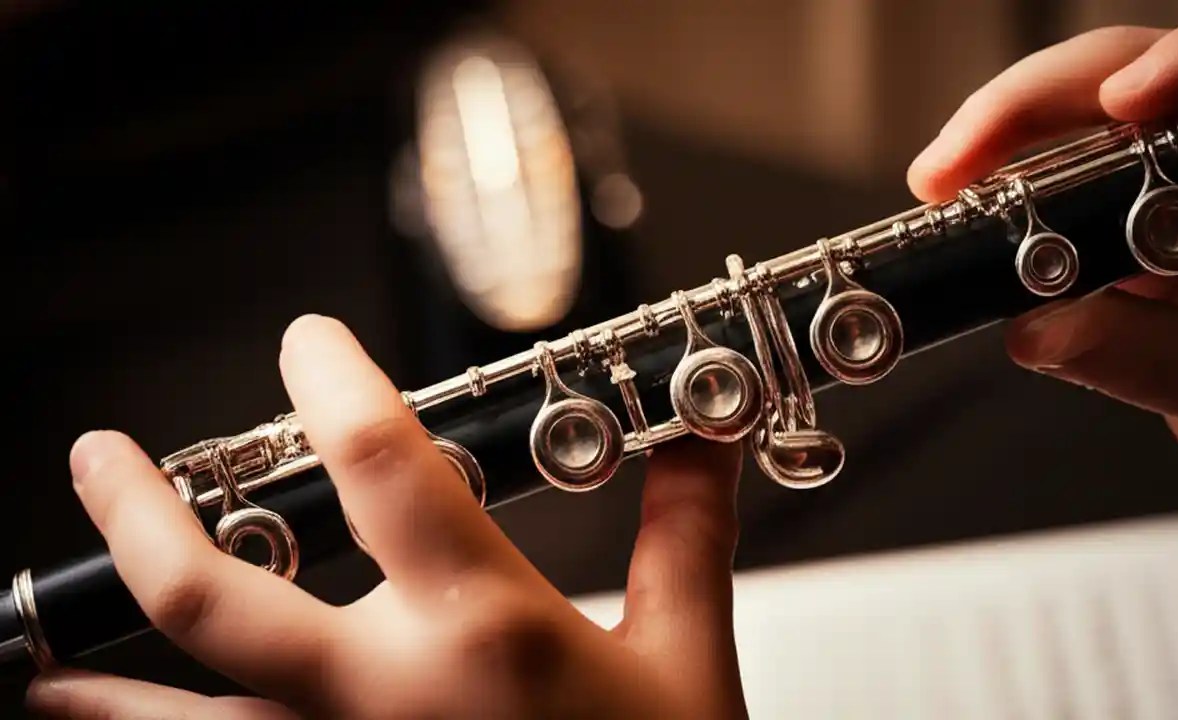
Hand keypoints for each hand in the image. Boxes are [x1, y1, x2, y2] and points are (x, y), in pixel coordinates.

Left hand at [25, 315, 748, 718]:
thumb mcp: (685, 656)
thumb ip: (685, 533)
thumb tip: (703, 439)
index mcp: (485, 628)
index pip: (379, 461)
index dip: (332, 379)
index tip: (309, 342)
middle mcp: (390, 695)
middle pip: (210, 594)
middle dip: (136, 515)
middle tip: (100, 459)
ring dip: (91, 698)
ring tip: (38, 672)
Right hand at [908, 0, 1177, 554]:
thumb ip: (1155, 359)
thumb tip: (1041, 328)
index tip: (1122, 104)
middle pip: (1148, 78)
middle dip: (1046, 103)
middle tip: (964, 158)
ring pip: (1096, 123)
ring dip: (1010, 141)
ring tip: (946, 180)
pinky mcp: (1149, 234)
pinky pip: (1071, 188)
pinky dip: (1010, 197)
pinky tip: (967, 213)